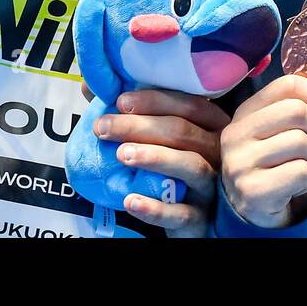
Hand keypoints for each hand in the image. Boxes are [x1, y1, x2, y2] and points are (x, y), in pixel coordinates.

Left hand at [93, 88, 228, 236]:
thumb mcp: (158, 138)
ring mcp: (212, 186)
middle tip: (104, 127)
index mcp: (212, 127)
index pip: (190, 105)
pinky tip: (131, 200)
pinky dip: (156, 208)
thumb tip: (89, 86)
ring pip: (191, 166)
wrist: (188, 216)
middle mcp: (217, 153)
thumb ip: (131, 112)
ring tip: (121, 154)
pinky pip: (182, 214)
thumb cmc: (172, 169)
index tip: (121, 102)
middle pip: (184, 132)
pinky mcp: (201, 219)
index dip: (156, 101)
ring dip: (155, 157)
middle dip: (140, 126)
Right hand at [221, 75, 306, 228]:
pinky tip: (298, 186)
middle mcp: (236, 134)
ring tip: (306, 170)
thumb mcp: (283, 132)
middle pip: (297, 112)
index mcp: (245, 112)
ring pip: (302, 143)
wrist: (256, 212)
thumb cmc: (278, 166)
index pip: (288, 85)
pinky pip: (301, 172)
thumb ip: (301, 112)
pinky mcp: (251, 190)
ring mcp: (240, 162)